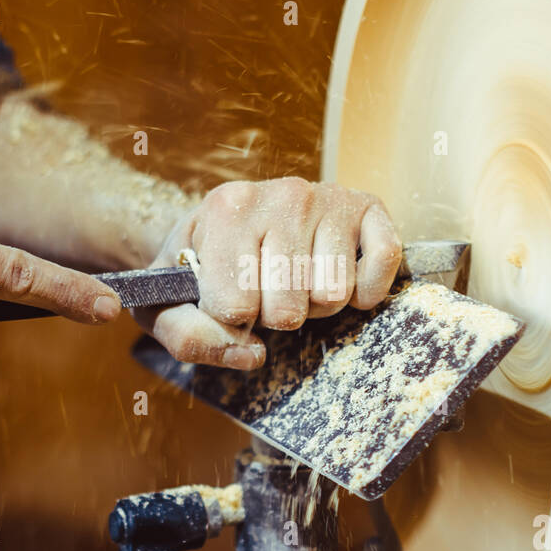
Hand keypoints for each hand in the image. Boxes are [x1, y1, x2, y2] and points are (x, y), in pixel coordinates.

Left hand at [135, 177, 401, 369]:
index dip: (232, 320)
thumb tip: (253, 355)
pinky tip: (340, 278)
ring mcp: (328, 197)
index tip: (228, 298)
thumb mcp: (167, 299)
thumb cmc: (203, 266)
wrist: (240, 219)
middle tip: (266, 289)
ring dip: (316, 305)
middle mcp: (282, 194)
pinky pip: (383, 264)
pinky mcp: (367, 206)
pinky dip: (364, 291)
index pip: (235, 307)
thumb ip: (184, 335)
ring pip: (333, 296)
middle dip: (276, 316)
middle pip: (288, 310)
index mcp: (227, 208)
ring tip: (297, 279)